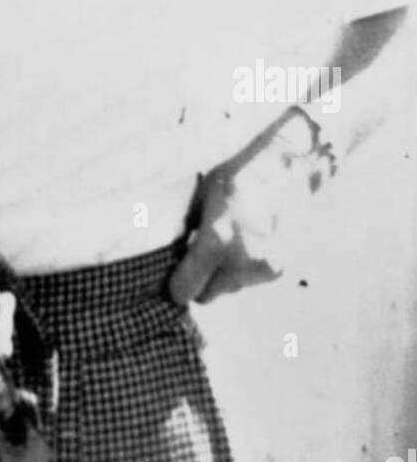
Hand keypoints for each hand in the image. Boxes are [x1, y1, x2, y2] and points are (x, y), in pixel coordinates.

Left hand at [169, 121, 316, 306]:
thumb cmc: (239, 173)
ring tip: (226, 241)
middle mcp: (241, 263)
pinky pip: (252, 278)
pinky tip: (246, 241)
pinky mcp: (282, 267)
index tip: (173, 272)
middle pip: (207, 295)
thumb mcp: (202, 194)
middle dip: (199, 280)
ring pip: (231, 288)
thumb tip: (173, 252)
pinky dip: (245, 267)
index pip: (185, 290)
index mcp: (215, 243)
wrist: (289, 166)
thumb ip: (187, 229)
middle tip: (196, 256)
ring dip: (224, 274)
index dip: (175, 283)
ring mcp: (265, 268)